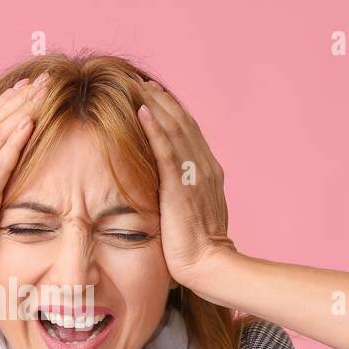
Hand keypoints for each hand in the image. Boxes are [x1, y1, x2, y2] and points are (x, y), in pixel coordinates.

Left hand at [136, 79, 237, 296]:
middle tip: (143, 81)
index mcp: (208, 174)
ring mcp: (195, 175)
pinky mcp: (180, 186)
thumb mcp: (190, 216)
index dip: (173, 112)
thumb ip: (181, 198)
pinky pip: (166, 149)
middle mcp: (205, 168)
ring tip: (138, 85)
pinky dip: (154, 127)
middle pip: (183, 124)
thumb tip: (164, 193)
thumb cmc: (197, 251)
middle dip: (163, 100)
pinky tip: (142, 110)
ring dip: (156, 104)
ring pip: (175, 129)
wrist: (210, 267)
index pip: (190, 134)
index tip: (155, 96)